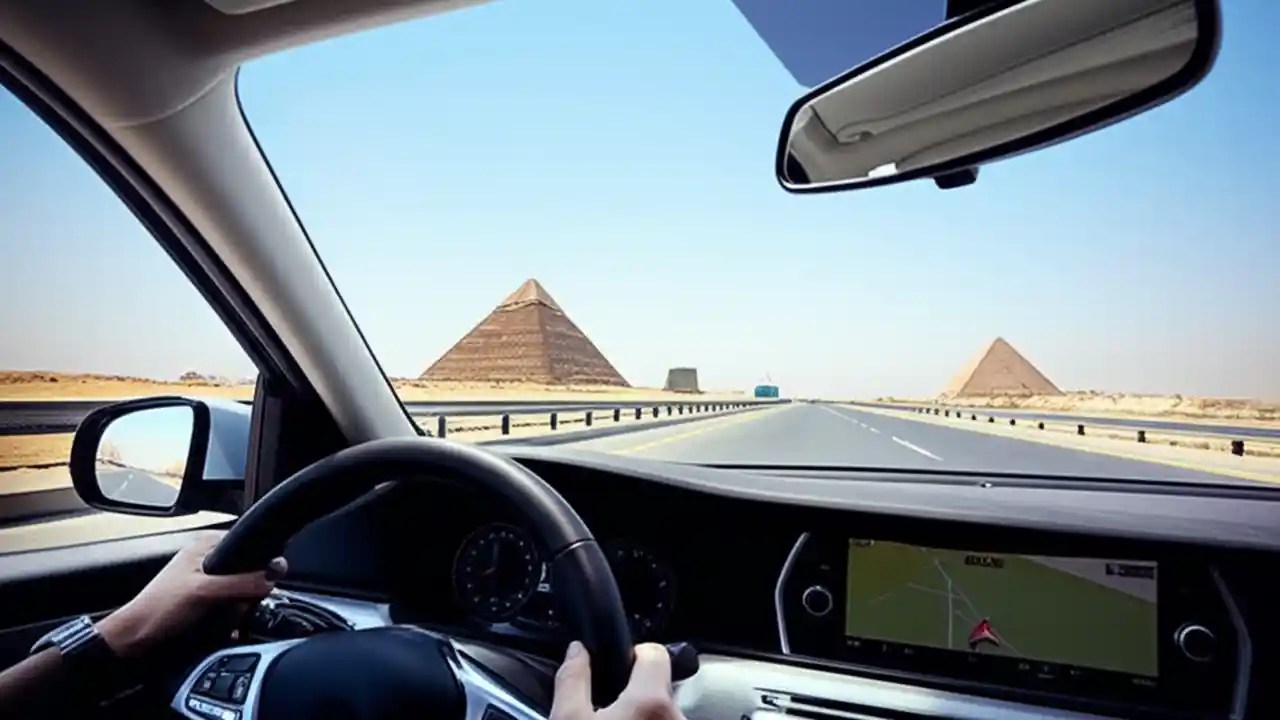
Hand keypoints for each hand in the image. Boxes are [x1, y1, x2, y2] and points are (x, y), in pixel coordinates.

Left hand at [96, 530, 286, 657]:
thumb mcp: (204, 591)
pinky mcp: (207, 600)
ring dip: (242, 603)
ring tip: (229, 614)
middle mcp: (208, 558)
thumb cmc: (160, 608)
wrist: (135, 638)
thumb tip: (273, 577)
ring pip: (243, 587)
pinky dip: (235, 613)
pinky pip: (233, 603)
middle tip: (241, 601)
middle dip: (251, 587)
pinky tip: (228, 623)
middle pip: (249, 568)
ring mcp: (207, 580)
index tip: (267, 578)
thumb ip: (240, 581)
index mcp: (206, 544)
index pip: (248, 542)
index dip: (261, 559)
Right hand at [552, 642, 684, 719]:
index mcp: (652, 702)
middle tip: (607, 712)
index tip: (615, 672)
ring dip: (644, 715)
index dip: (632, 656)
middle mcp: (678, 717)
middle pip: (658, 684)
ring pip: (663, 711)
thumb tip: (577, 651)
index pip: (656, 652)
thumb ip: (572, 680)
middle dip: (635, 691)